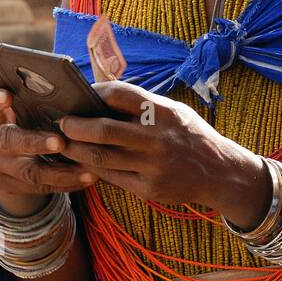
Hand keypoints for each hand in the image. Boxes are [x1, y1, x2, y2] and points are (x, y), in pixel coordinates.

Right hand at [0, 85, 95, 216]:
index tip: (7, 96)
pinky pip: (39, 188)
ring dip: (60, 172)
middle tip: (60, 142)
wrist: (7, 155)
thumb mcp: (22, 106)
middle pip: (7, 140)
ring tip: (87, 170)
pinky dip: (65, 184)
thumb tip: (66, 87)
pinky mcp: (7, 184)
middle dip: (34, 142)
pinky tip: (86, 179)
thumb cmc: (24, 118)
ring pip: (28, 171)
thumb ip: (34, 99)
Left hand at [56, 81, 271, 226]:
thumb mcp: (173, 111)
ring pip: (102, 157)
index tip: (80, 93)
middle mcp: (159, 138)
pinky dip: (92, 168)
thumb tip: (99, 94)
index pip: (120, 94)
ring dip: (76, 150)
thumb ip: (141, 105)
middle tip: (61, 123)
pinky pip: (111, 177)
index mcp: (164, 112)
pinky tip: (82, 162)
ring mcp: (153, 166)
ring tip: (63, 144)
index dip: (95, 91)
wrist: (220, 172)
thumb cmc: (190, 136)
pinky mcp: (149, 188)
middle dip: (75, 126)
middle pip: (104, 130)